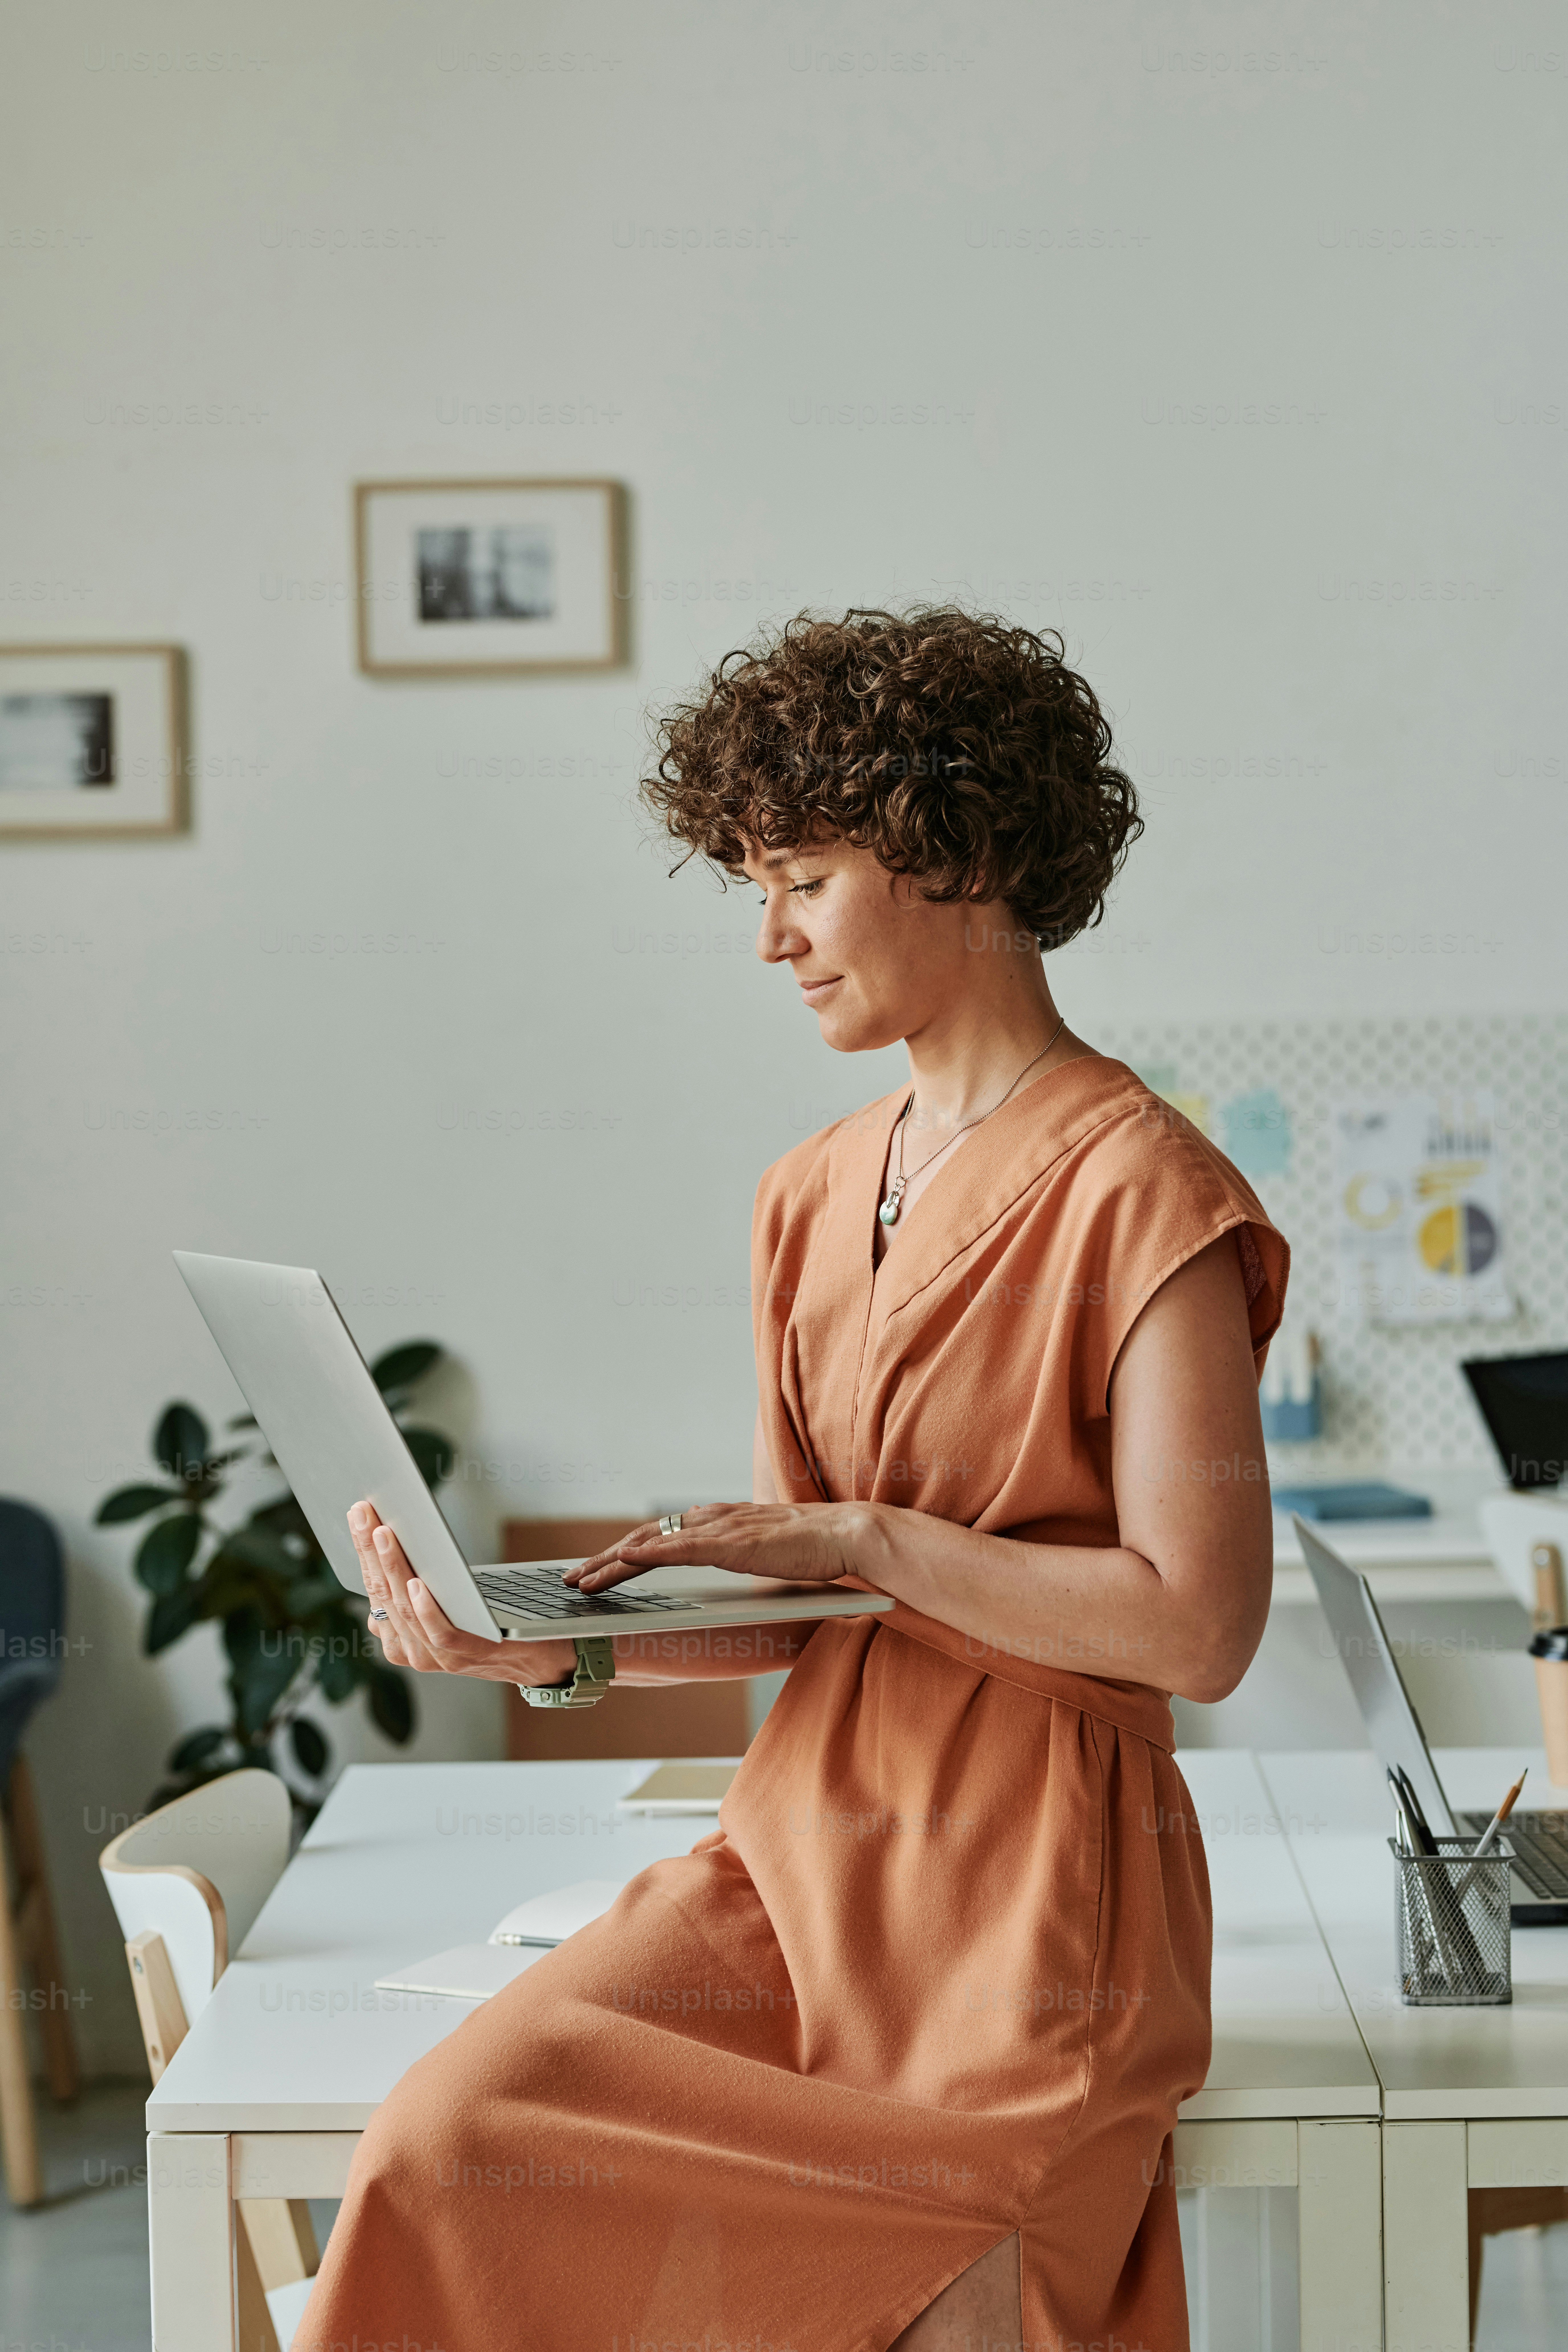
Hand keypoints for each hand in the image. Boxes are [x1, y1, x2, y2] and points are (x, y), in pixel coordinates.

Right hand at [347, 1501, 574, 1686]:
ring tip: (386, 1533)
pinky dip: (425, 1608)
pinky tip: (418, 1582)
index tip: (358, 1516)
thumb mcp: (445, 1607)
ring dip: (393, 1569)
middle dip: (370, 1551)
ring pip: (406, 1609)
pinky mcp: (467, 1655)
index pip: (375, 1590)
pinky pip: (438, 1632)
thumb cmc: (488, 1624)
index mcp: (401, 1639)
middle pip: (385, 1595)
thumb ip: (414, 1597)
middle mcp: (413, 1651)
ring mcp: (436, 1657)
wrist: (538, 1660)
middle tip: (363, 1512)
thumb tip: (385, 1567)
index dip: (364, 1552)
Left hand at [565, 1500, 864, 1593]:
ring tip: (584, 1580)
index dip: (626, 1551)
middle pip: (646, 1537)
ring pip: (654, 1542)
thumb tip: (730, 1577)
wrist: (846, 1534)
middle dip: (605, 1559)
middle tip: (574, 1578)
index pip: (661, 1535)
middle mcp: (714, 1519)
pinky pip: (679, 1549)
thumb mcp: (765, 1555)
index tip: (599, 1568)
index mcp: (721, 1521)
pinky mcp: (733, 1543)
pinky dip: (647, 1555)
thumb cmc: (813, 1549)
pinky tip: (624, 1562)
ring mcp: (722, 1529)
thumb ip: (742, 1559)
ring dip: (612, 1562)